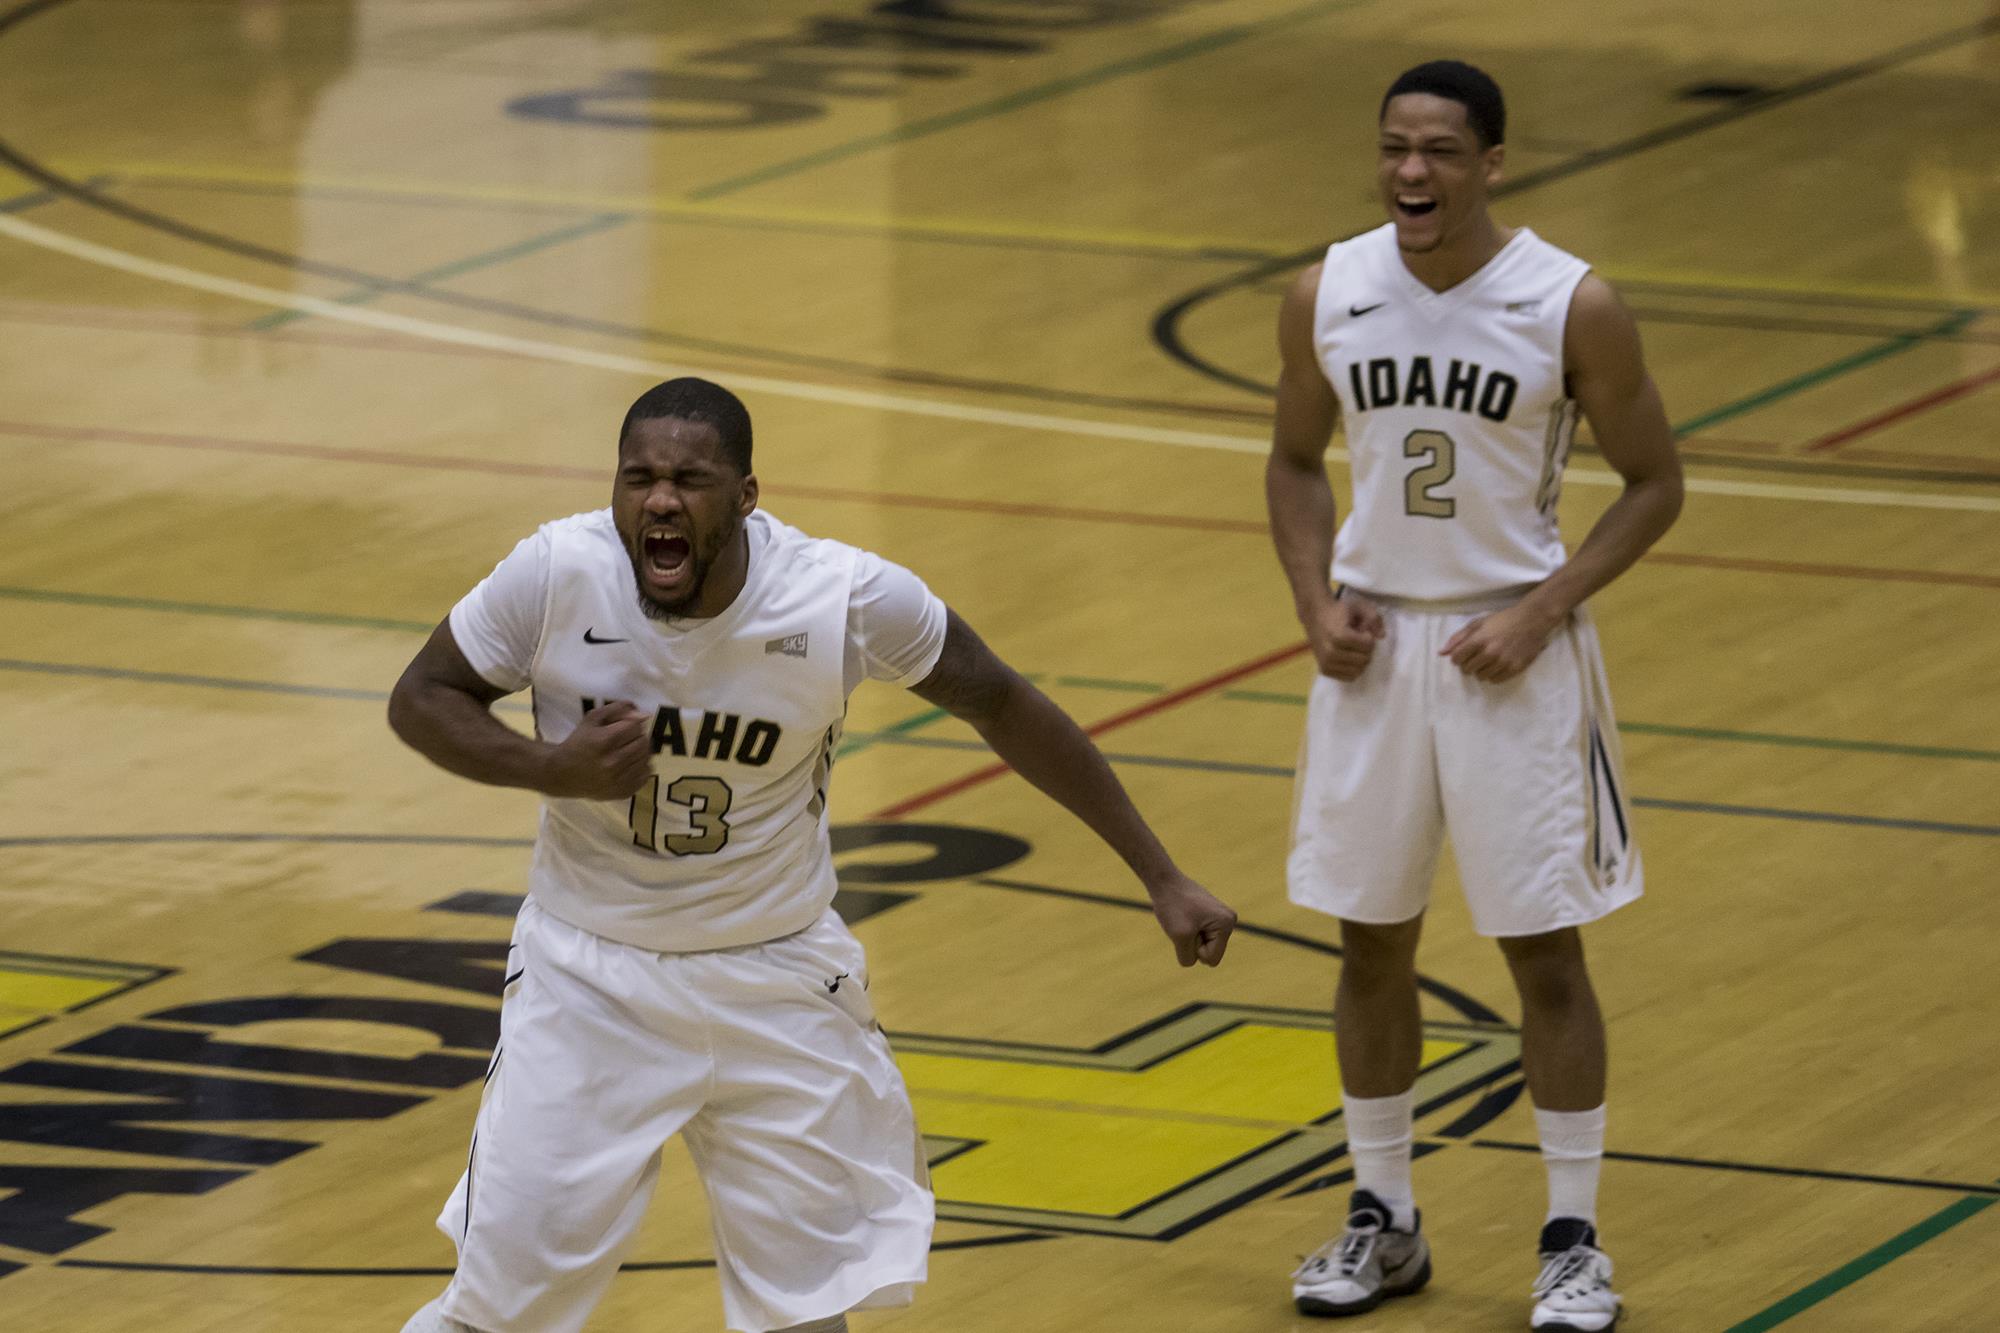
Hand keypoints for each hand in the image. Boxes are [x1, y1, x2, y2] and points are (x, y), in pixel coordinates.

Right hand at [541, 701, 653, 798]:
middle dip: (637, 736)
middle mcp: (613, 761)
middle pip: (643, 742)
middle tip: (627, 738)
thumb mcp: (592, 719)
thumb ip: (618, 710)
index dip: (633, 723)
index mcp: (605, 740)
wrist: (563, 774)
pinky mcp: (622, 792)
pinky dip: (641, 767)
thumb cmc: (578, 742)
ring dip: (641, 751)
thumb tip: (644, 714)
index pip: (635, 726)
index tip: (625, 726)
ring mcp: (619, 779)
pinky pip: (645, 775)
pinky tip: (630, 764)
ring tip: (628, 750)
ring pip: (646, 758)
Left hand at [1147, 872, 1237, 967]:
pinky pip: (1199, 936)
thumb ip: (1188, 957)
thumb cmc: (1172, 905)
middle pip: (1210, 953)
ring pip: (1203, 945)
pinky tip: (1183, 915)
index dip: (1194, 950)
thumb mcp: (1179, 937)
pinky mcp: (1210, 915)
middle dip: (1193, 943)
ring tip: (1183, 918)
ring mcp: (1220, 918)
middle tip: (1184, 922)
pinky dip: (1188, 931)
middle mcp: (1228, 921)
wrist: (1164, 881)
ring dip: (1189, 937)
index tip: (1187, 929)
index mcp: (1226, 924)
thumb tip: (1194, 960)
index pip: (1212, 960)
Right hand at [1303, 589, 1384, 681]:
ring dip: (1360, 660)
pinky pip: (1349, 677)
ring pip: (1358, 671)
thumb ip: (1373, 617)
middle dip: (1366, 650)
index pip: (1368, 645)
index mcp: (1339, 636)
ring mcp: (1326, 663)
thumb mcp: (1358, 606)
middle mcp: (1331, 652)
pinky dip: (1353, 669)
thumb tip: (1382, 636)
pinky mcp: (1324, 670)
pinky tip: (1348, 658)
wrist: (1314, 616)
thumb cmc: (1338, 611)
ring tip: (1353, 649)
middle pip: (1364, 659)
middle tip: (1358, 641)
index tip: (1361, 630)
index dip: (1369, 637)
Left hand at [1440, 601, 1562, 682]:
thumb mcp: (1478, 623)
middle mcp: (1490, 653)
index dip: (1457, 658)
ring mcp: (1503, 662)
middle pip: (1468, 669)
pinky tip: (1497, 665)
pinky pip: (1496, 680)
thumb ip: (1458, 638)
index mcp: (1478, 640)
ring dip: (1481, 670)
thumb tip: (1441, 653)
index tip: (1462, 655)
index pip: (1457, 658)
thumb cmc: (1502, 620)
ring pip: (1481, 677)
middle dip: (1468, 664)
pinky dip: (1493, 675)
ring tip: (1488, 660)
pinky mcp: (1515, 668)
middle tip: (1476, 656)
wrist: (1531, 620)